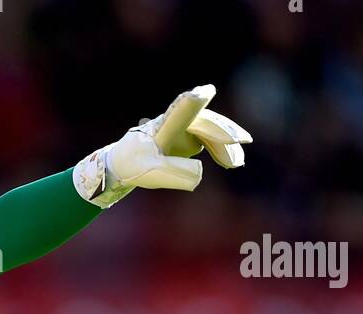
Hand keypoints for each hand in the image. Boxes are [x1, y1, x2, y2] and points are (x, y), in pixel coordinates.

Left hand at [73, 84, 251, 207]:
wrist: (121, 166)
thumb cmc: (132, 166)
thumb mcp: (149, 171)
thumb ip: (172, 171)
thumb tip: (200, 173)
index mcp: (162, 126)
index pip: (180, 112)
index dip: (193, 104)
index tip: (206, 91)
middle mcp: (174, 122)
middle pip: (204, 122)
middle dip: (223, 131)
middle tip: (241, 142)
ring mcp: (181, 130)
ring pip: (209, 131)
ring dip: (224, 145)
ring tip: (236, 164)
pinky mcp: (185, 139)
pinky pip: (208, 140)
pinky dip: (220, 150)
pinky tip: (231, 162)